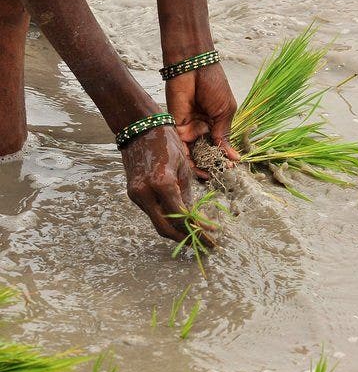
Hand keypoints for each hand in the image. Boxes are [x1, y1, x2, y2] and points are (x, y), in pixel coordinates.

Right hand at [121, 125, 210, 244]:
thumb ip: (187, 195)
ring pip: (158, 222)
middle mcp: (146, 193)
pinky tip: (181, 221)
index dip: (197, 231)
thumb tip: (195, 218)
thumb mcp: (184, 168)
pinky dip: (167, 219)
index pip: (182, 217)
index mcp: (162, 184)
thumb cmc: (166, 142)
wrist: (138, 128)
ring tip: (195, 235)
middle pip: (166, 228)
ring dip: (176, 231)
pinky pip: (152, 212)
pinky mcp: (133, 193)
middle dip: (185, 238)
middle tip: (203, 244)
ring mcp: (136, 194)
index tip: (211, 239)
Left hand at [165, 63, 238, 178]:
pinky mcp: (176, 126)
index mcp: (215, 122)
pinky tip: (198, 167)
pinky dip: (188, 159)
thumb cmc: (213, 85)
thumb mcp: (225, 112)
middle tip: (219, 173)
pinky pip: (181, 147)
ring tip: (209, 174)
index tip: (231, 166)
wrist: (193, 67)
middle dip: (212, 163)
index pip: (219, 144)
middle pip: (205, 150)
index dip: (224, 156)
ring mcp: (188, 127)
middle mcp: (201, 127)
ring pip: (194, 152)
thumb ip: (224, 135)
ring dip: (200, 164)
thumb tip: (233, 156)